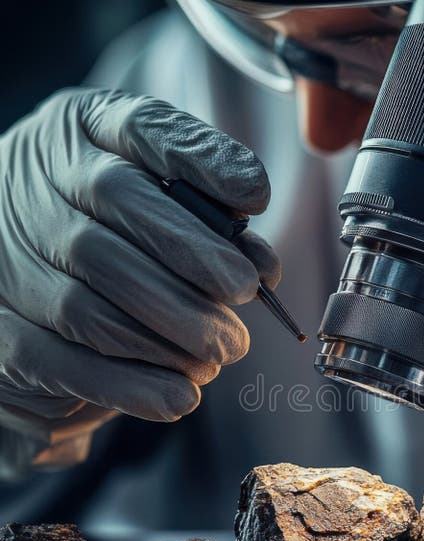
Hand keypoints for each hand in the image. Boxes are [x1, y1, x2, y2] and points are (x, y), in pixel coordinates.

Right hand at [0, 87, 279, 474]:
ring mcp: (7, 256)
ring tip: (221, 352)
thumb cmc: (116, 242)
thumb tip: (260, 263)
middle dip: (195, 256)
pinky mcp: (2, 331)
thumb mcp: (159, 207)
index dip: (201, 159)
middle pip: (116, 204)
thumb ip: (210, 222)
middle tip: (244, 293)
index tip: (254, 196)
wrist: (28, 298)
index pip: (139, 126)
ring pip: (92, 293)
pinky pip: (65, 361)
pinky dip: (134, 384)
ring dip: (172, 332)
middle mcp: (33, 183)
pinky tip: (182, 395)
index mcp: (82, 135)